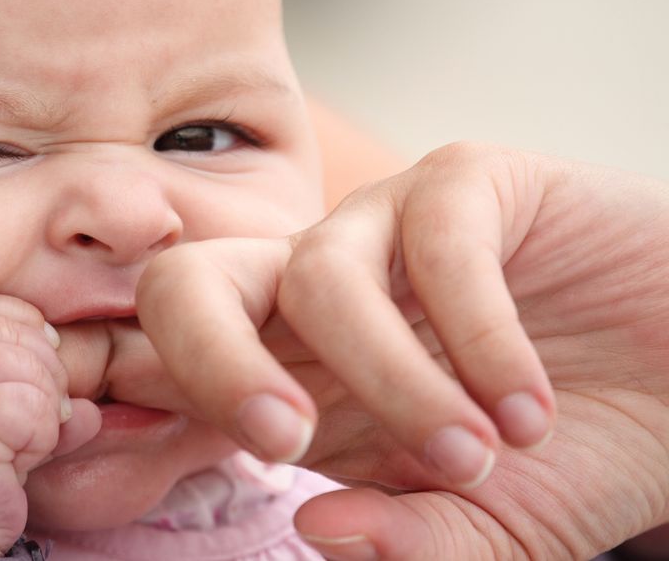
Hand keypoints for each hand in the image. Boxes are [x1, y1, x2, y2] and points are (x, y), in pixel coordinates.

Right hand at [0, 294, 100, 555]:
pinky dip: (41, 436)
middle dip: (46, 371)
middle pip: (13, 331)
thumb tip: (92, 406)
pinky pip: (30, 407)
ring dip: (45, 409)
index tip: (44, 362)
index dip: (28, 327)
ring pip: (26, 366)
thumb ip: (33, 395)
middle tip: (43, 418)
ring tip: (26, 444)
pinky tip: (20, 462)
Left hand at [138, 143, 668, 558]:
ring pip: (319, 273)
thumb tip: (314, 528)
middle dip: (206, 358)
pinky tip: (531, 407)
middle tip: (284, 441)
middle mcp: (316, 292)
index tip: (130, 463)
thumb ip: (407, 545)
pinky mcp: (468, 183)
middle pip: (187, 284)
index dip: (133, 406)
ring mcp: (386, 229)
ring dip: (394, 378)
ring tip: (477, 454)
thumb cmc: (577, 456)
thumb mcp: (490, 532)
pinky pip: (435, 236)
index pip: (170, 369)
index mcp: (293, 375)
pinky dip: (480, 335)